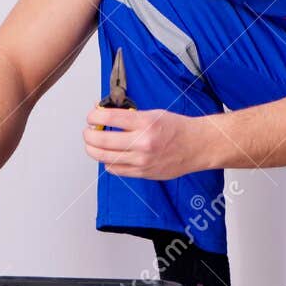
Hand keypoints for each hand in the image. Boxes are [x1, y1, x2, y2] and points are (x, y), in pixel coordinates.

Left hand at [83, 107, 211, 178]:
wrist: (197, 146)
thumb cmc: (177, 128)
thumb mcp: (153, 113)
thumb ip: (129, 115)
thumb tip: (104, 114)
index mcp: (145, 122)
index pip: (109, 117)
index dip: (94, 115)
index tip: (92, 116)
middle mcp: (143, 142)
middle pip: (101, 139)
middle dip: (88, 134)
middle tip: (88, 131)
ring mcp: (142, 160)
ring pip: (105, 157)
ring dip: (93, 149)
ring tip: (92, 144)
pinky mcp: (143, 173)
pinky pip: (115, 170)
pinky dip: (107, 162)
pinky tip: (109, 156)